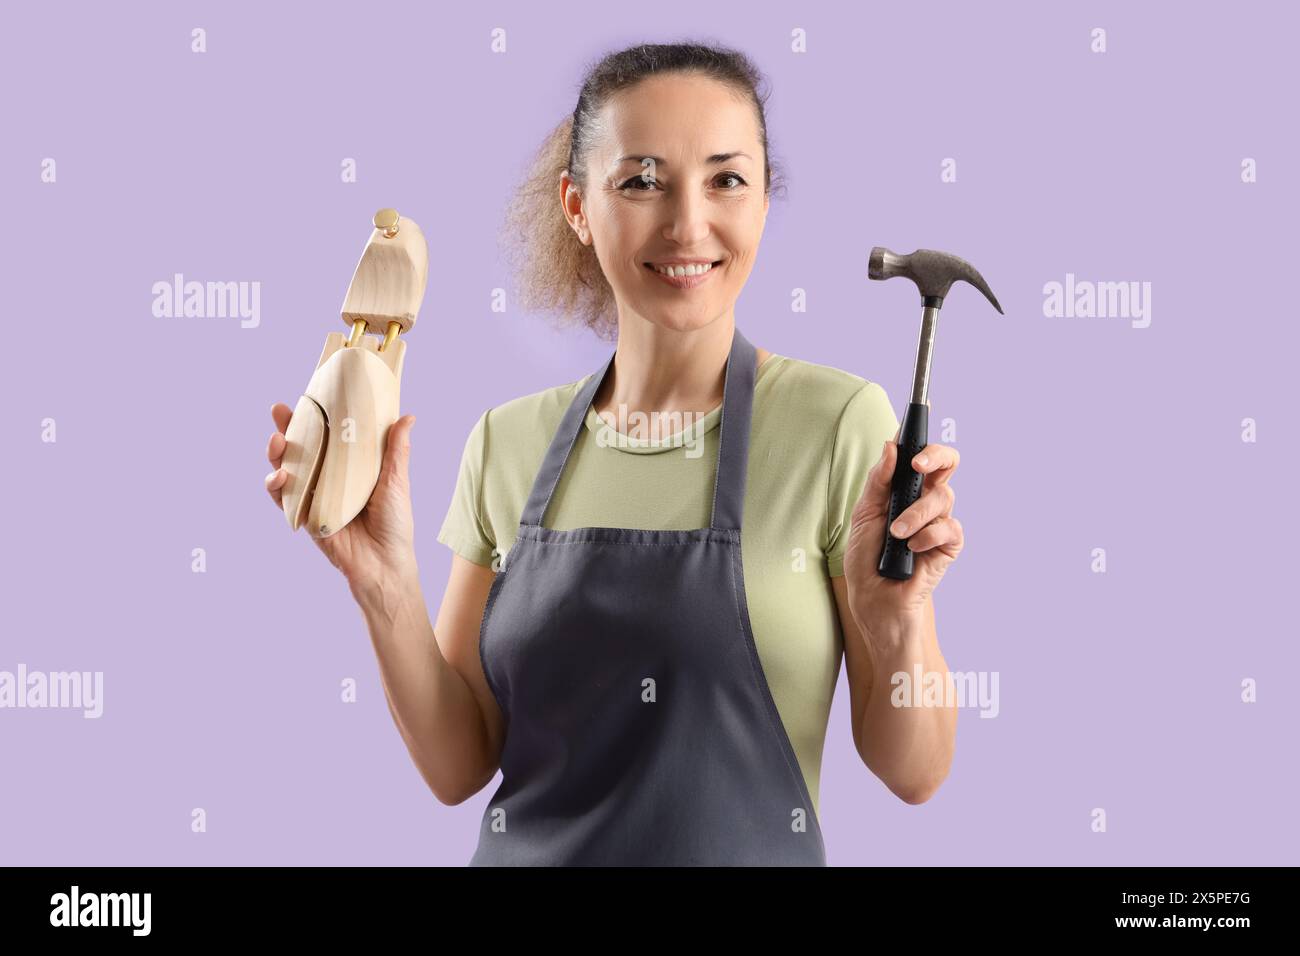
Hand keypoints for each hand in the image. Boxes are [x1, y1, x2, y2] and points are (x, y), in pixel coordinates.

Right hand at [264, 402, 418, 595]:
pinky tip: (281, 477)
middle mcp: (327, 480)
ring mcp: (313, 498)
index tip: (303, 397)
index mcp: (348, 468)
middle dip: (284, 429)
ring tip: (277, 442)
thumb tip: (408, 417)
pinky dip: (276, 488)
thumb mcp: (396, 481)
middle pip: (298, 450)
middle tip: (279, 412)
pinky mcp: (304, 518)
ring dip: (275, 454)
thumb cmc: (395, 523)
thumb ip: (397, 450)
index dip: (311, 418)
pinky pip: (283, 501)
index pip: (324, 437)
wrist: (386, 564)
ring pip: (285, 471)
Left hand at [841, 428, 964, 646]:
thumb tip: (890, 448)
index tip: (910, 430)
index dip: (921, 441)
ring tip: (896, 533)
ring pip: (944, 497)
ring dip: (916, 514)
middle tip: (918, 465)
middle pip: (947, 463)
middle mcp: (926, 501)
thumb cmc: (866, 558)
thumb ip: (877, 482)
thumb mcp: (864, 514)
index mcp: (905, 490)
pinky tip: (912, 548)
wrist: (873, 598)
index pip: (920, 456)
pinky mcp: (948, 546)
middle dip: (936, 456)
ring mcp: (938, 522)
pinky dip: (928, 536)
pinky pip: (950, 528)